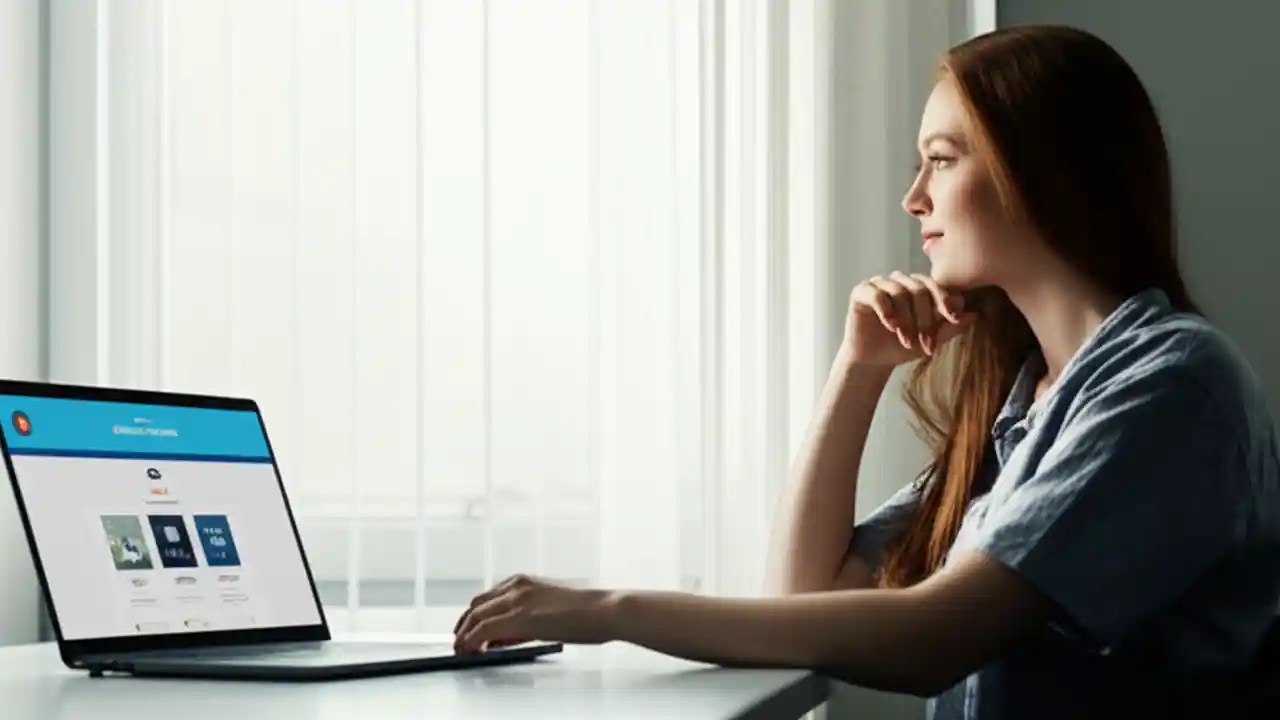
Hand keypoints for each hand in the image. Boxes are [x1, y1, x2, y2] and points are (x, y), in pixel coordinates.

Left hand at [452, 574, 619, 653]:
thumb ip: (522, 622)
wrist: (604, 610)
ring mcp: (517, 600)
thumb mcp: (547, 611)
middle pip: (476, 606)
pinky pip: (484, 629)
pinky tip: (470, 650)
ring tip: (462, 650)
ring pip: (476, 615)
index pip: (486, 599)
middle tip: (460, 642)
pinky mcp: (520, 616)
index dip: (472, 617)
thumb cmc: (585, 613)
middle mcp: (516, 586)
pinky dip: (472, 640)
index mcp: (524, 582)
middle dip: (464, 625)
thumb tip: (501, 637)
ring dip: (465, 633)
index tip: (468, 630)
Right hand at [843, 271, 975, 366]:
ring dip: (906, 320)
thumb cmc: (901, 347)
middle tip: (927, 344)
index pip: (937, 285)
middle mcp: (900, 281)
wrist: (872, 361)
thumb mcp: (930, 340)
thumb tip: (974, 314)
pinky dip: (886, 311)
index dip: (946, 301)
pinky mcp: (861, 291)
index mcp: (919, 287)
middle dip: (926, 319)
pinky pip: (877, 294)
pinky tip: (891, 327)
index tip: (955, 318)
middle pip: (920, 289)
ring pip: (900, 292)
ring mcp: (880, 284)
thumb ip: (950, 327)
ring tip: (907, 341)